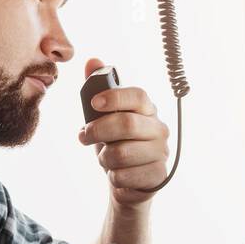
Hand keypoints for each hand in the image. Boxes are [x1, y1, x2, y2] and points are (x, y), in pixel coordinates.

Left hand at [78, 57, 169, 206]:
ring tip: (104, 158)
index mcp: (148, 110)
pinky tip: (117, 175)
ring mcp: (161, 152)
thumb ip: (98, 89)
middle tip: (83, 136)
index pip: (138, 96)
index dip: (115, 97)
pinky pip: (125, 176)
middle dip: (98, 130)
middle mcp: (159, 129)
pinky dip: (113, 177)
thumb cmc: (117, 144)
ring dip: (104, 158)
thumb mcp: (104, 117)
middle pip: (127, 124)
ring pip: (122, 153)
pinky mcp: (158, 175)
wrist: (129, 182)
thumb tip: (92, 61)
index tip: (93, 103)